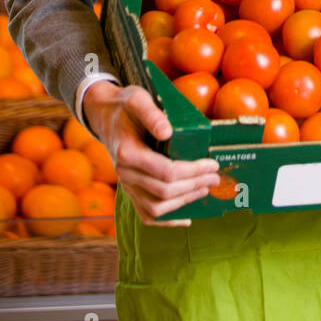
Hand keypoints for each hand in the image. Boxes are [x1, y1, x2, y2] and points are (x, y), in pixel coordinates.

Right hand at [82, 79, 219, 226]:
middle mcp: (124, 174)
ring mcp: (126, 184)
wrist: (105, 116)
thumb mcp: (136, 99)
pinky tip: (186, 219)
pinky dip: (166, 221)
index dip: (193, 171)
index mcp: (127, 153)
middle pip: (163, 191)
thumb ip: (150, 113)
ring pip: (155, 207)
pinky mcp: (130, 189)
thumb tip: (167, 132)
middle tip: (215, 177)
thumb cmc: (124, 106)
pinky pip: (145, 214)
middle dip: (194, 186)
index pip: (165, 171)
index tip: (212, 164)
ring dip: (183, 202)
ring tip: (205, 190)